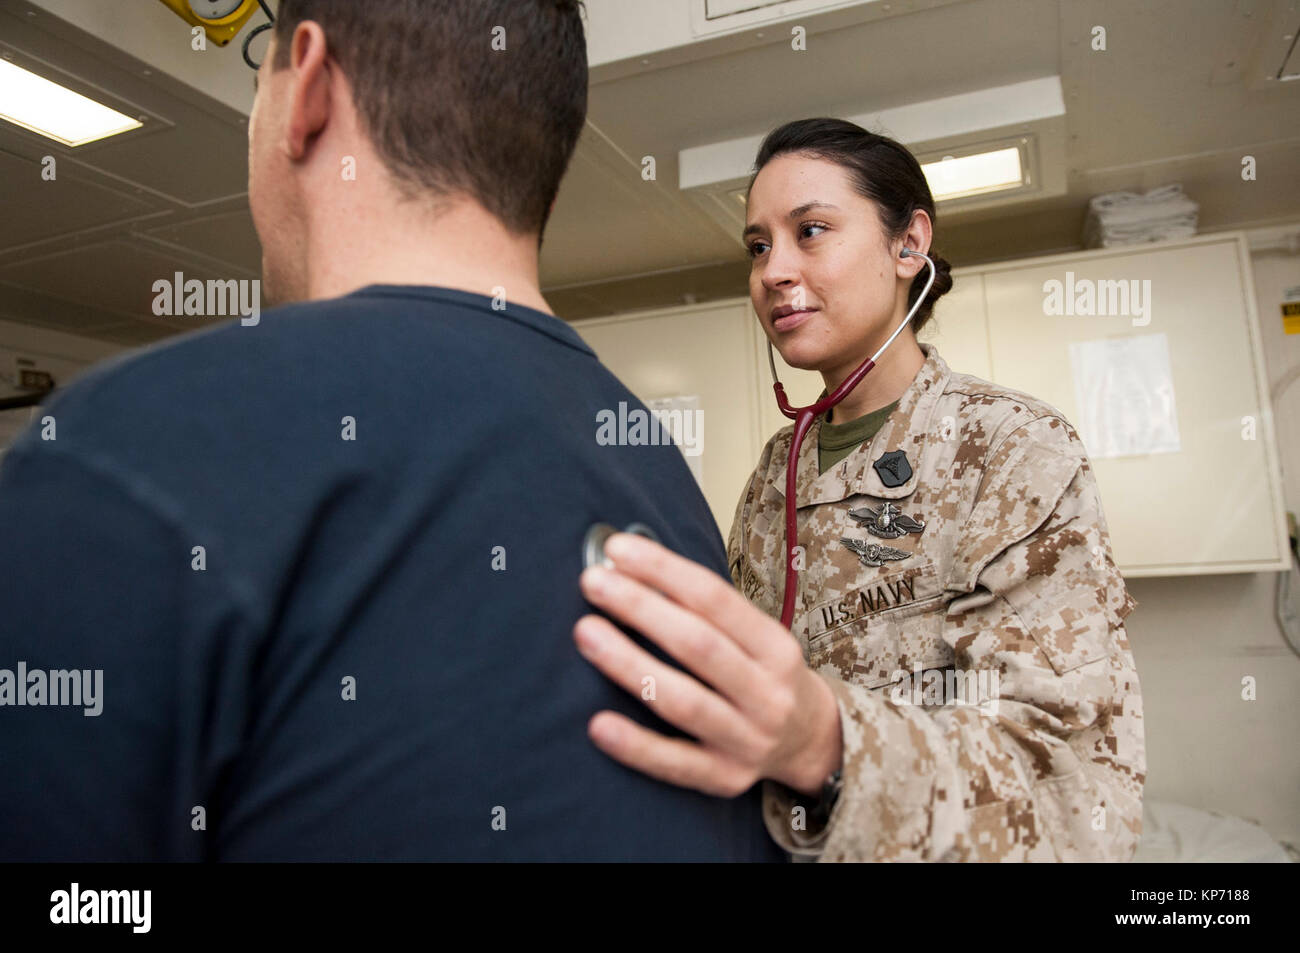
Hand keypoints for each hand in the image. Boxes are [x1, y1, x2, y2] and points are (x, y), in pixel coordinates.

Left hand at [574, 532, 841, 797]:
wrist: (810, 742)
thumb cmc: (763, 675)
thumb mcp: (755, 637)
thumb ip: (704, 610)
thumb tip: (628, 566)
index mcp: (775, 647)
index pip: (716, 599)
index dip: (665, 571)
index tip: (618, 551)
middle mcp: (767, 693)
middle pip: (699, 645)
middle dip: (641, 608)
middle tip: (593, 583)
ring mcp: (748, 740)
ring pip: (684, 702)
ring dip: (630, 665)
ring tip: (586, 633)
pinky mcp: (725, 779)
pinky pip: (676, 764)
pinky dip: (635, 746)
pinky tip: (597, 725)